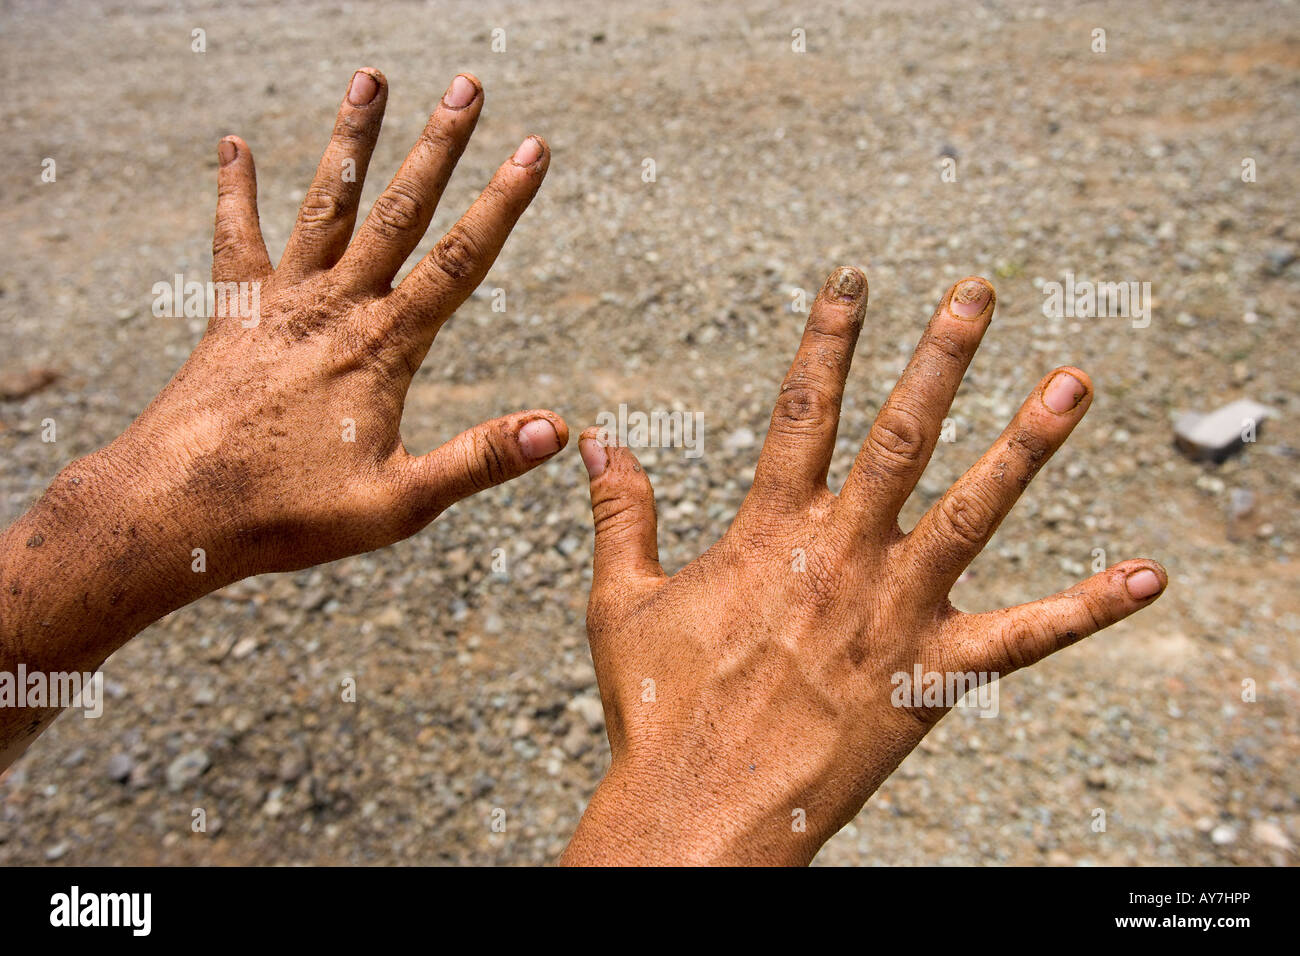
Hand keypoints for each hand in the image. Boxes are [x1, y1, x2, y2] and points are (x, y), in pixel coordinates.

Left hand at [0, 69, 562, 763]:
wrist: (175, 509)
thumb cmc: (289, 513)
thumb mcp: (400, 501)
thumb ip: (480, 460)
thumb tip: (558, 429)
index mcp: (384, 347)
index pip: (459, 260)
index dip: (502, 202)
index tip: (532, 148)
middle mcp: (336, 307)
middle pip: (399, 210)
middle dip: (437, 144)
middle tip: (467, 84)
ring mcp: (282, 301)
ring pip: (326, 203)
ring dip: (352, 139)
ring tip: (372, 78)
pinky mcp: (235, 312)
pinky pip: (235, 237)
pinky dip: (235, 190)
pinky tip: (233, 144)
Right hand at [562, 268, 1166, 865]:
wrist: (697, 812)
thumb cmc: (657, 709)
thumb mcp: (620, 601)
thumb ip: (620, 513)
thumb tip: (597, 440)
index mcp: (769, 531)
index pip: (804, 409)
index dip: (829, 338)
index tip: (855, 280)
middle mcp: (840, 556)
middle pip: (902, 435)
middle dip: (941, 356)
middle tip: (978, 291)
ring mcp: (893, 613)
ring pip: (972, 510)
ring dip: (1026, 445)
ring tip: (1073, 383)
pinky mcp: (932, 676)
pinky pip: (1025, 639)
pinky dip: (1088, 607)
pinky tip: (1146, 576)